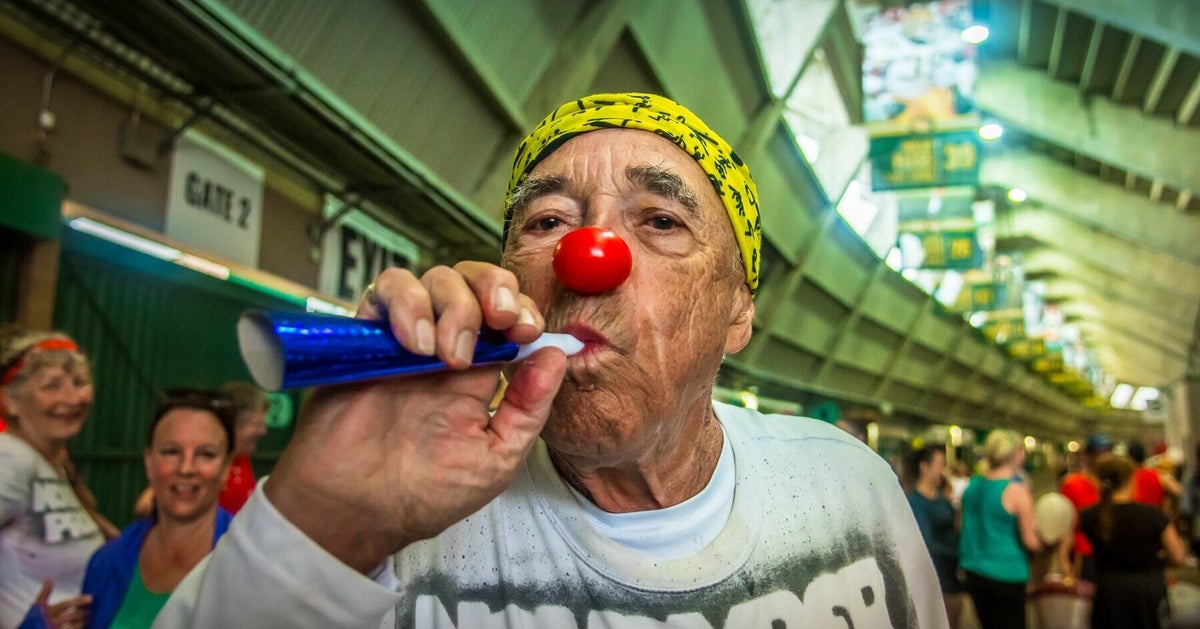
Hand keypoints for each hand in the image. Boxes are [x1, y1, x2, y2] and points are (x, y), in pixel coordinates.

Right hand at [33, 580, 90, 628]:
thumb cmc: (32, 619)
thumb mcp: (36, 607)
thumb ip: (44, 594)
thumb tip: (48, 579)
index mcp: (47, 612)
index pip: (65, 604)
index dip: (78, 601)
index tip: (91, 598)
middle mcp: (51, 622)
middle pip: (71, 616)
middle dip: (82, 613)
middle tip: (89, 611)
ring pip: (73, 627)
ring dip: (81, 623)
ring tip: (87, 620)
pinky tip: (82, 627)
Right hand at [264, 263, 566, 572]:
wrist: (355, 508)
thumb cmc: (426, 493)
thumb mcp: (496, 458)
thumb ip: (529, 407)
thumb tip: (555, 355)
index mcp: (483, 372)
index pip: (510, 314)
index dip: (523, 309)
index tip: (525, 330)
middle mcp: (447, 346)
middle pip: (477, 281)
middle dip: (494, 288)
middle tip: (498, 320)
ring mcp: (408, 337)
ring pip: (436, 277)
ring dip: (453, 304)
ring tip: (443, 355)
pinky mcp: (368, 333)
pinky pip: (386, 288)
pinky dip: (406, 303)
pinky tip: (413, 346)